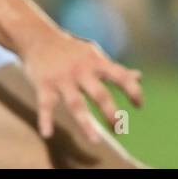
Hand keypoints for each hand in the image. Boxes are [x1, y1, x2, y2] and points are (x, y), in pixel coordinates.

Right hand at [21, 30, 143, 144]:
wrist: (38, 38)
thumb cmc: (71, 50)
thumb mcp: (94, 55)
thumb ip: (114, 69)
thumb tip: (139, 77)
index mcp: (96, 63)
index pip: (119, 75)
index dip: (132, 90)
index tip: (139, 105)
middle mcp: (81, 71)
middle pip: (99, 93)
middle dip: (110, 112)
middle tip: (119, 128)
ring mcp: (62, 79)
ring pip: (76, 104)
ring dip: (85, 123)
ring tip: (95, 141)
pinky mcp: (44, 85)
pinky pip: (45, 105)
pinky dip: (45, 119)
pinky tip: (47, 134)